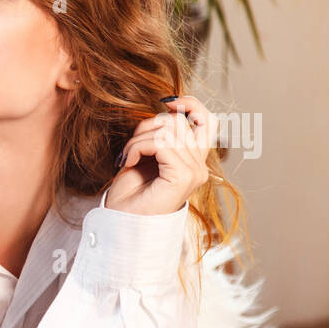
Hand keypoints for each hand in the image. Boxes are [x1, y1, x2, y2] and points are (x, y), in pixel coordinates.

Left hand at [105, 95, 215, 215]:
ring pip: (167, 131)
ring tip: (128, 158)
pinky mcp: (183, 176)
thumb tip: (167, 109)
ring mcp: (194, 172)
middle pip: (179, 122)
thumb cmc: (130, 195)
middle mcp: (199, 166)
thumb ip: (160, 136)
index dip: (190, 104)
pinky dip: (137, 147)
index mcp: (194, 161)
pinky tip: (128, 163)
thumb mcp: (146, 156)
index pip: (207, 121)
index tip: (167, 102)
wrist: (121, 225)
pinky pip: (160, 143)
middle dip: (147, 127)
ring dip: (138, 140)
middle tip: (130, 148)